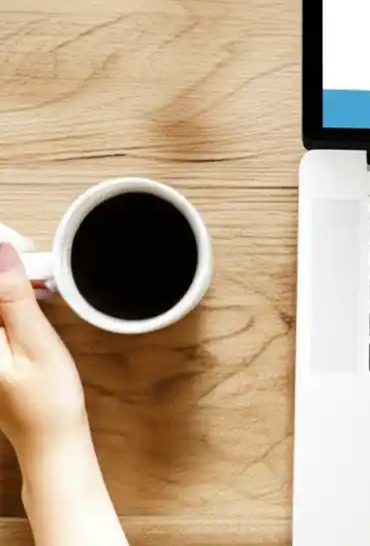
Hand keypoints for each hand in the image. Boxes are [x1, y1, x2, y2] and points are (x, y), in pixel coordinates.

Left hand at [0, 241, 89, 459]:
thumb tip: (2, 253)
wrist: (50, 439)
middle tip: (29, 259)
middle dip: (4, 267)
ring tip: (34, 278)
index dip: (1, 257)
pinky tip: (24, 297)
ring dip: (7, 283)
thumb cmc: (48, 401)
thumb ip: (13, 298)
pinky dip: (6, 299)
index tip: (19, 246)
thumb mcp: (36, 343)